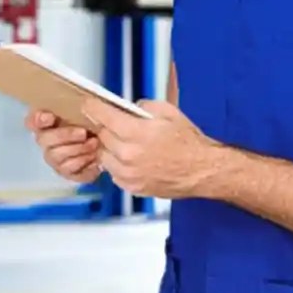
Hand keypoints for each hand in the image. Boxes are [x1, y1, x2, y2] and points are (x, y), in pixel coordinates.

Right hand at [26, 108, 102, 182]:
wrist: (111, 147)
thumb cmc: (95, 126)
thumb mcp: (89, 113)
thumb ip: (80, 106)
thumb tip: (84, 103)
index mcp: (48, 124)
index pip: (32, 121)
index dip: (38, 119)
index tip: (50, 117)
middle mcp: (47, 142)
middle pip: (43, 139)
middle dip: (64, 135)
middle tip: (83, 132)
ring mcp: (55, 159)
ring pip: (56, 156)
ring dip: (77, 149)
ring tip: (94, 144)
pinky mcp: (67, 173)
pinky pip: (69, 170)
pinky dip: (83, 162)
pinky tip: (95, 157)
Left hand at [82, 97, 219, 198]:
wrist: (203, 170)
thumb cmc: (189, 144)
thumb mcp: (168, 112)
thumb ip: (142, 107)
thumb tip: (128, 108)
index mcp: (136, 133)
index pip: (102, 116)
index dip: (93, 108)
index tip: (89, 105)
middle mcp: (128, 155)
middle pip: (102, 136)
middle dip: (107, 128)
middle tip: (118, 125)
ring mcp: (129, 173)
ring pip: (104, 156)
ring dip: (110, 148)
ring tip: (126, 144)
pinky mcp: (132, 187)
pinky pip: (113, 172)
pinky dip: (117, 164)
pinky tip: (132, 159)